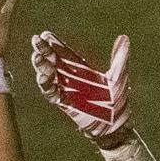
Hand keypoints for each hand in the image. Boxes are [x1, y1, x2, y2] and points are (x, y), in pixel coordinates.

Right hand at [31, 31, 131, 145]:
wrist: (115, 126)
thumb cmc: (117, 101)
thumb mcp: (119, 77)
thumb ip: (119, 58)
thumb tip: (124, 38)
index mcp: (82, 69)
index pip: (64, 53)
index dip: (54, 44)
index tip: (45, 34)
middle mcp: (71, 77)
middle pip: (53, 61)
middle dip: (43, 51)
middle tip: (35, 40)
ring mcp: (67, 90)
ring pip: (49, 76)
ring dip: (42, 67)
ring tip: (37, 57)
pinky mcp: (65, 104)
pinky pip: (52, 94)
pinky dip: (47, 86)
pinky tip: (43, 76)